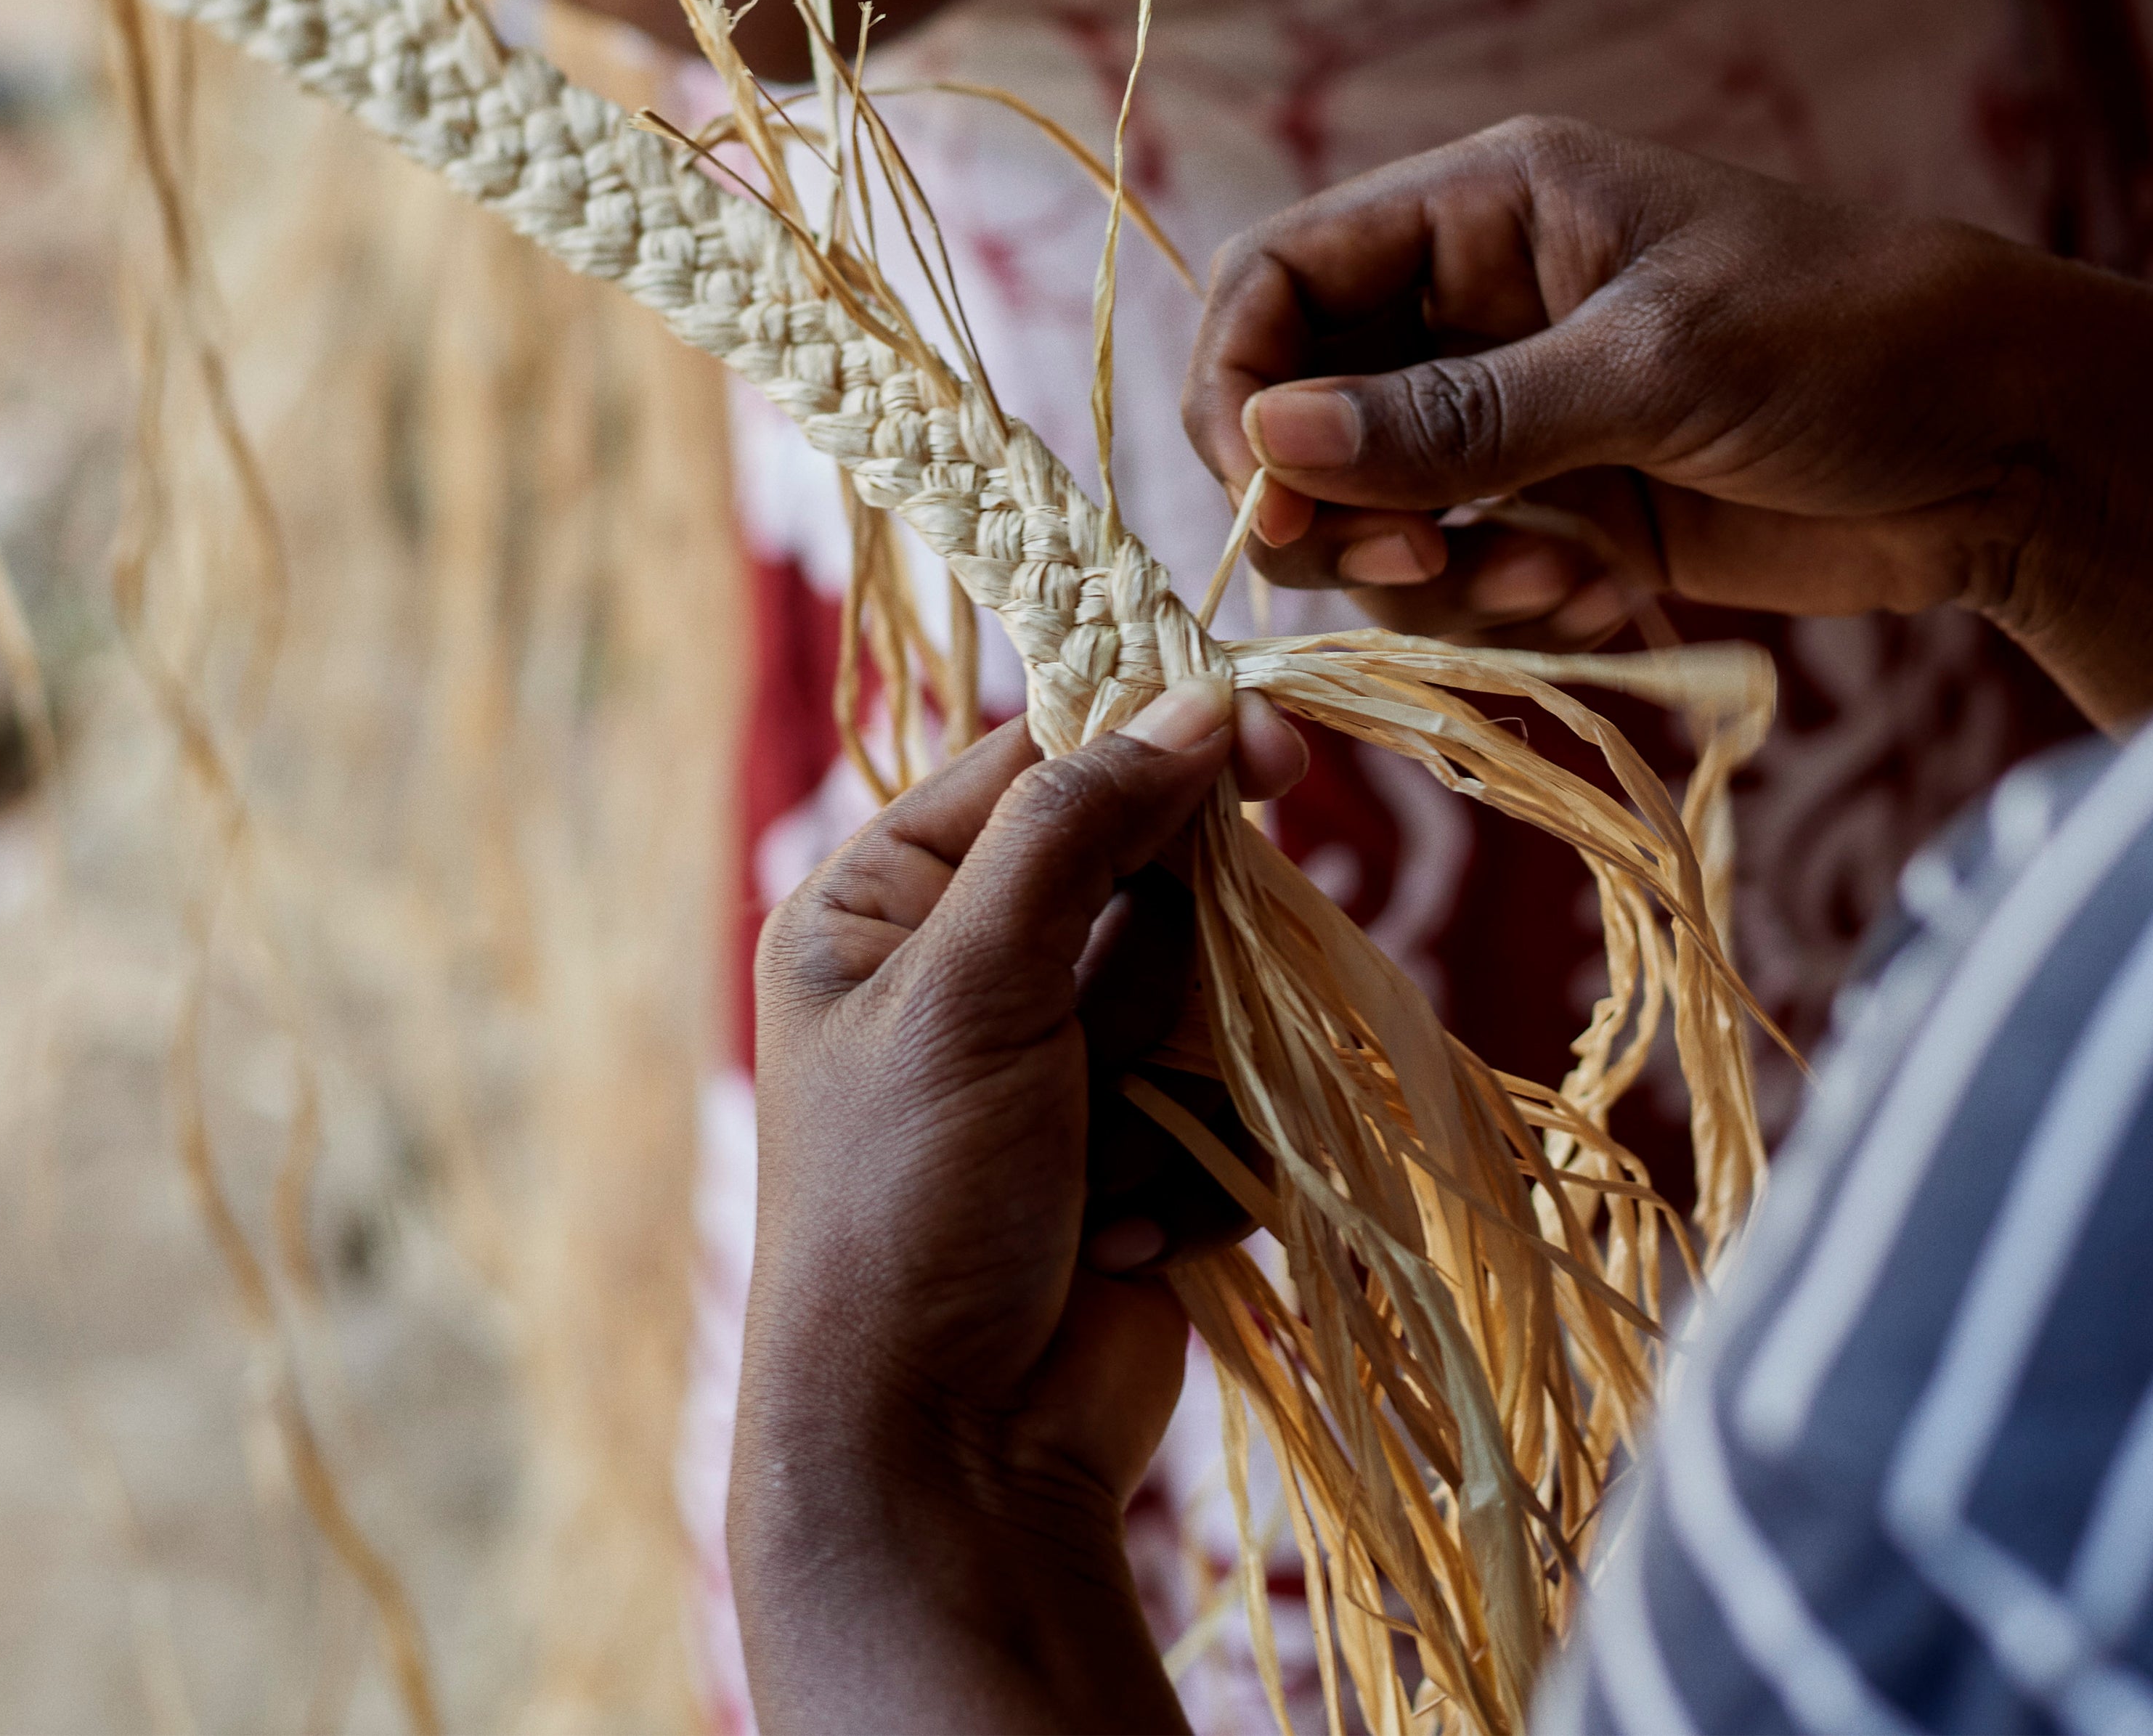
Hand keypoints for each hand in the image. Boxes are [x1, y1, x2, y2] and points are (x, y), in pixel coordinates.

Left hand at [732, 682, 1284, 1734]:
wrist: (942, 1452)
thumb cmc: (913, 1200)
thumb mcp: (972, 986)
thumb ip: (1078, 831)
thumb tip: (1192, 700)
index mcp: (882, 907)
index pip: (1039, 769)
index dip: (1154, 753)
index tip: (1270, 754)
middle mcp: (963, 974)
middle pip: (1144, 877)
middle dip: (1168, 962)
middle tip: (1131, 1030)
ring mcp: (1055, 1071)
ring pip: (1202, 993)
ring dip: (1174, 1085)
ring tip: (1103, 1173)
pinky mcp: (1131, 1158)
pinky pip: (1223, 1106)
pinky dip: (1194, 1171)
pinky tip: (1119, 1242)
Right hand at [1183, 116, 2152, 722]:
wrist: (2018, 453)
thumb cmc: (1857, 346)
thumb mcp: (1654, 367)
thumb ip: (1456, 416)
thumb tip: (1267, 443)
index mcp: (1484, 211)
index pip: (1278, 279)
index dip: (1239, 386)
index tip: (1267, 496)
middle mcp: (1473, 309)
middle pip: (1295, 413)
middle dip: (1328, 506)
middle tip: (1407, 567)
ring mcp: (1511, 420)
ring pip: (1365, 516)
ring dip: (1427, 575)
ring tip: (1550, 581)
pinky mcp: (1556, 516)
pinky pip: (1454, 582)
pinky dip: (1500, 611)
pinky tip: (1602, 598)